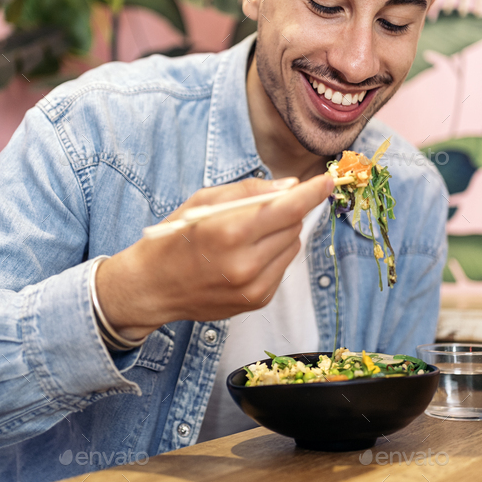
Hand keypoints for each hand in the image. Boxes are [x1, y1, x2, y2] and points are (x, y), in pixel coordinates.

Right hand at [96, 173, 333, 339]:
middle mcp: (246, 263)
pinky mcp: (257, 301)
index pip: (289, 208)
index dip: (313, 192)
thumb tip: (291, 186)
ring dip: (281, 232)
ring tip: (248, 233)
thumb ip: (250, 191)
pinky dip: (273, 254)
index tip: (328, 180)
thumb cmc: (175, 237)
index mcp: (230, 231)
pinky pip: (283, 267)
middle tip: (264, 206)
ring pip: (292, 246)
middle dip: (287, 209)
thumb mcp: (203, 201)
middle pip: (294, 225)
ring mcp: (254, 287)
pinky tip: (247, 254)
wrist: (153, 287)